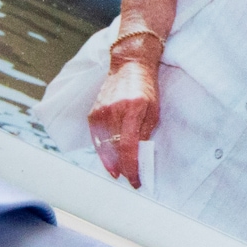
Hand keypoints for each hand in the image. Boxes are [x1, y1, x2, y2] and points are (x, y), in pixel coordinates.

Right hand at [87, 58, 159, 187]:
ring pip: (103, 146)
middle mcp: (113, 111)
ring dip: (111, 163)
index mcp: (133, 110)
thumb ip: (145, 132)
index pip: (129, 147)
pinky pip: (95, 138)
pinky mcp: (93, 112)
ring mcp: (100, 111)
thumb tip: (139, 156)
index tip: (136, 181)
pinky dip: (101, 151)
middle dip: (123, 168)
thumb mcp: (154, 110)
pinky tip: (108, 160)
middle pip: (114, 149)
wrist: (129, 65)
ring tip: (119, 173)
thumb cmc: (146, 87)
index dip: (132, 168)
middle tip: (130, 179)